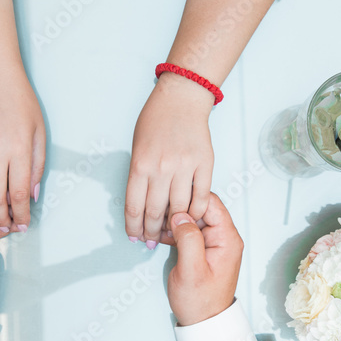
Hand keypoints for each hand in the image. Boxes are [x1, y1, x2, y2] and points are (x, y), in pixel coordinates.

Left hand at [125, 73, 213, 246]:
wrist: (182, 100)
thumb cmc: (156, 121)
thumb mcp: (137, 147)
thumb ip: (139, 176)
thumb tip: (141, 208)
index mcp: (140, 164)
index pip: (134, 207)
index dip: (134, 228)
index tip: (135, 237)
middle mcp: (162, 167)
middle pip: (155, 212)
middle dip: (152, 232)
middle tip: (152, 241)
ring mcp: (185, 167)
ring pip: (179, 209)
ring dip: (174, 227)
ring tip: (171, 234)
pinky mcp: (205, 165)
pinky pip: (201, 197)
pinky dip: (196, 212)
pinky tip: (190, 218)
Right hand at [161, 193, 242, 325]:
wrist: (203, 322)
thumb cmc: (200, 302)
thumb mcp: (192, 271)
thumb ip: (188, 239)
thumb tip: (179, 216)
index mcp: (227, 238)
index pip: (209, 202)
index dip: (187, 201)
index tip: (168, 208)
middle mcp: (223, 236)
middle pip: (199, 207)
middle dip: (177, 210)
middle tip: (158, 218)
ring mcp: (213, 241)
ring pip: (191, 217)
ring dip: (173, 220)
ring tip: (157, 228)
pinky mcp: (202, 247)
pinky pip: (188, 229)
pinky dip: (174, 230)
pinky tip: (160, 236)